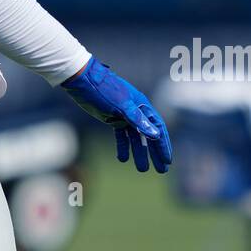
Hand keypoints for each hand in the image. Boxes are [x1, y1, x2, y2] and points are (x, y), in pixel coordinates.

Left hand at [62, 57, 172, 173]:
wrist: (83, 80)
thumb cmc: (104, 90)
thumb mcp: (121, 106)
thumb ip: (138, 120)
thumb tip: (155, 135)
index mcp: (142, 106)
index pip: (158, 129)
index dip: (163, 145)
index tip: (168, 160)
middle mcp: (137, 111)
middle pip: (149, 135)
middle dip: (155, 153)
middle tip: (161, 170)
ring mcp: (125, 115)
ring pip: (135, 138)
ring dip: (139, 153)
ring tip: (142, 169)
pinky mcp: (113, 118)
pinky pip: (121, 135)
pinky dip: (123, 146)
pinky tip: (122, 158)